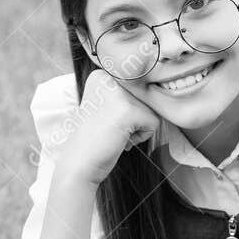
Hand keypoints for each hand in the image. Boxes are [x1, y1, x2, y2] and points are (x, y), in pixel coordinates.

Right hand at [54, 69, 162, 185]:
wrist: (79, 164)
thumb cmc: (95, 139)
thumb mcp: (108, 106)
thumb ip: (128, 94)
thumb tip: (159, 87)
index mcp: (101, 74)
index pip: (136, 87)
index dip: (128, 109)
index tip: (106, 119)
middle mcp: (109, 78)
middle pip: (145, 97)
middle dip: (134, 118)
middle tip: (110, 128)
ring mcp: (119, 94)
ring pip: (151, 109)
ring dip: (138, 127)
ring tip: (115, 133)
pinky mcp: (130, 111)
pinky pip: (154, 123)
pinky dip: (141, 136)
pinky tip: (119, 139)